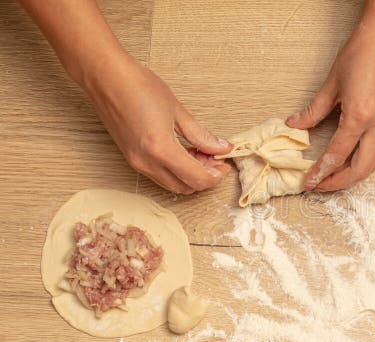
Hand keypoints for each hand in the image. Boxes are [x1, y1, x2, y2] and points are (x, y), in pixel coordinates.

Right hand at [85, 56, 231, 193]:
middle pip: (185, 187)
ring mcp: (136, 162)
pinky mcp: (130, 157)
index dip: (216, 175)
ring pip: (171, 184)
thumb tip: (221, 147)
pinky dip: (175, 170)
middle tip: (215, 158)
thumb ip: (201, 134)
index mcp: (161, 149)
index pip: (197, 178)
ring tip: (199, 152)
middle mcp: (146, 161)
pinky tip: (183, 151)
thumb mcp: (177, 110)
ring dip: (189, 175)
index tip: (225, 162)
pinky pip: (158, 175)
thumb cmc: (138, 86)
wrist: (105, 77)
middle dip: (205, 177)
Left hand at [286, 0, 374, 191]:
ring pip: (373, 162)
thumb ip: (314, 109)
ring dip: (352, 174)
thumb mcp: (333, 82)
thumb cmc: (363, 51)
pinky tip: (349, 157)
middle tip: (319, 186)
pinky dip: (362, 159)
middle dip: (339, 182)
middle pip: (361, 169)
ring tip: (332, 176)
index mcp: (361, 117)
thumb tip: (295, 125)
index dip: (320, 172)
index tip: (308, 182)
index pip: (338, 155)